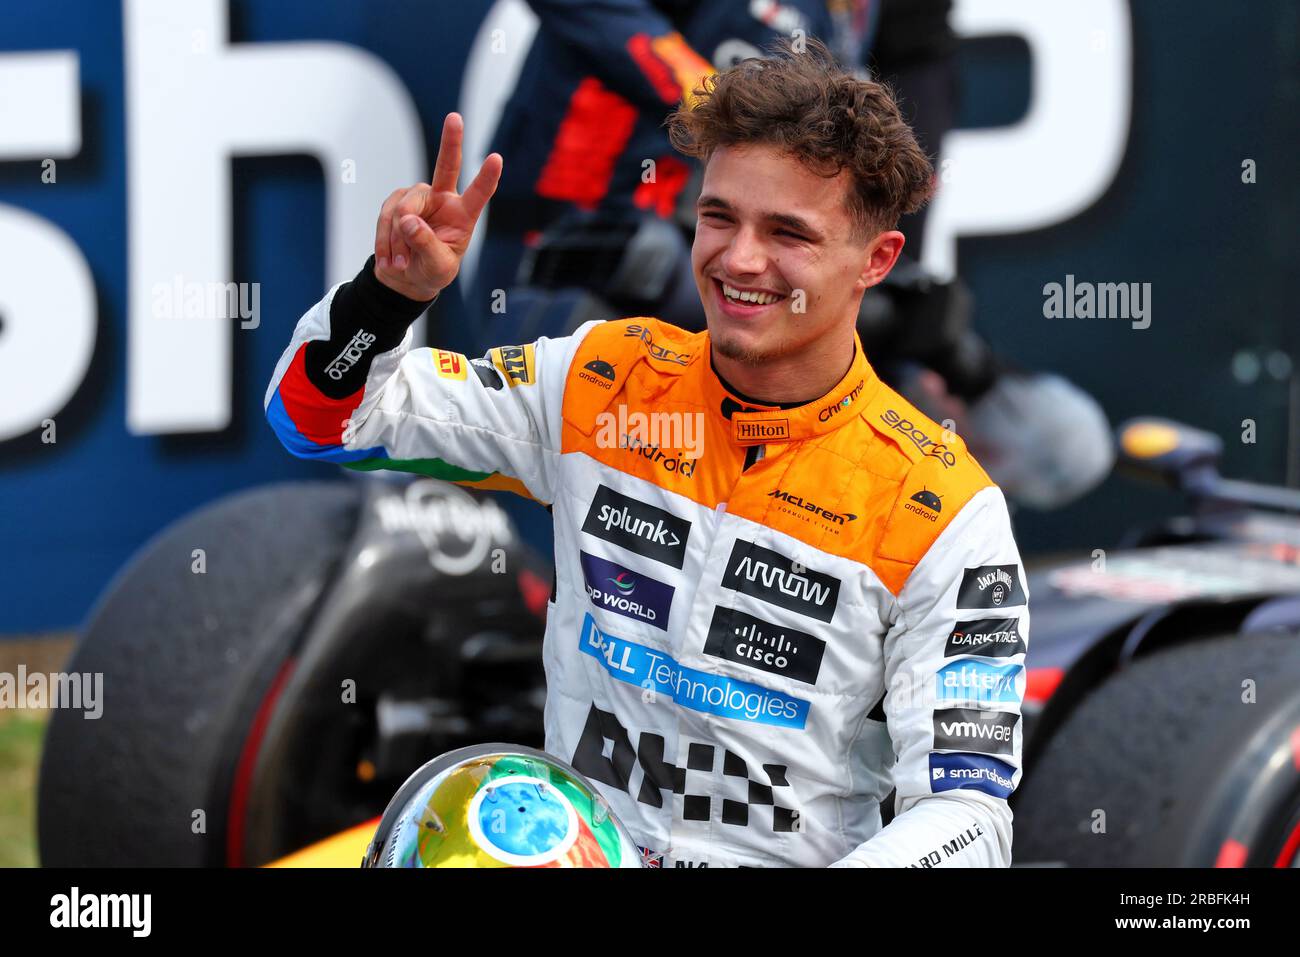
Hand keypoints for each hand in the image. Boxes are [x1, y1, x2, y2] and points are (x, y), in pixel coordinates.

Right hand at [373, 112, 501, 299]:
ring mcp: (419, 199)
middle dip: (450, 142)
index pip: (478, 195)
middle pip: (446, 166)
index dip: (487, 178)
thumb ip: (426, 244)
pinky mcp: (396, 202)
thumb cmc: (430, 271)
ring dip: (398, 239)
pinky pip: (387, 215)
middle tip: (455, 118)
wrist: (405, 278)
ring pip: (404, 208)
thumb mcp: (436, 266)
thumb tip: (408, 220)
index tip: (496, 158)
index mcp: (463, 216)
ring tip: (401, 262)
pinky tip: (390, 258)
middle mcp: (443, 200)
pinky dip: (385, 239)